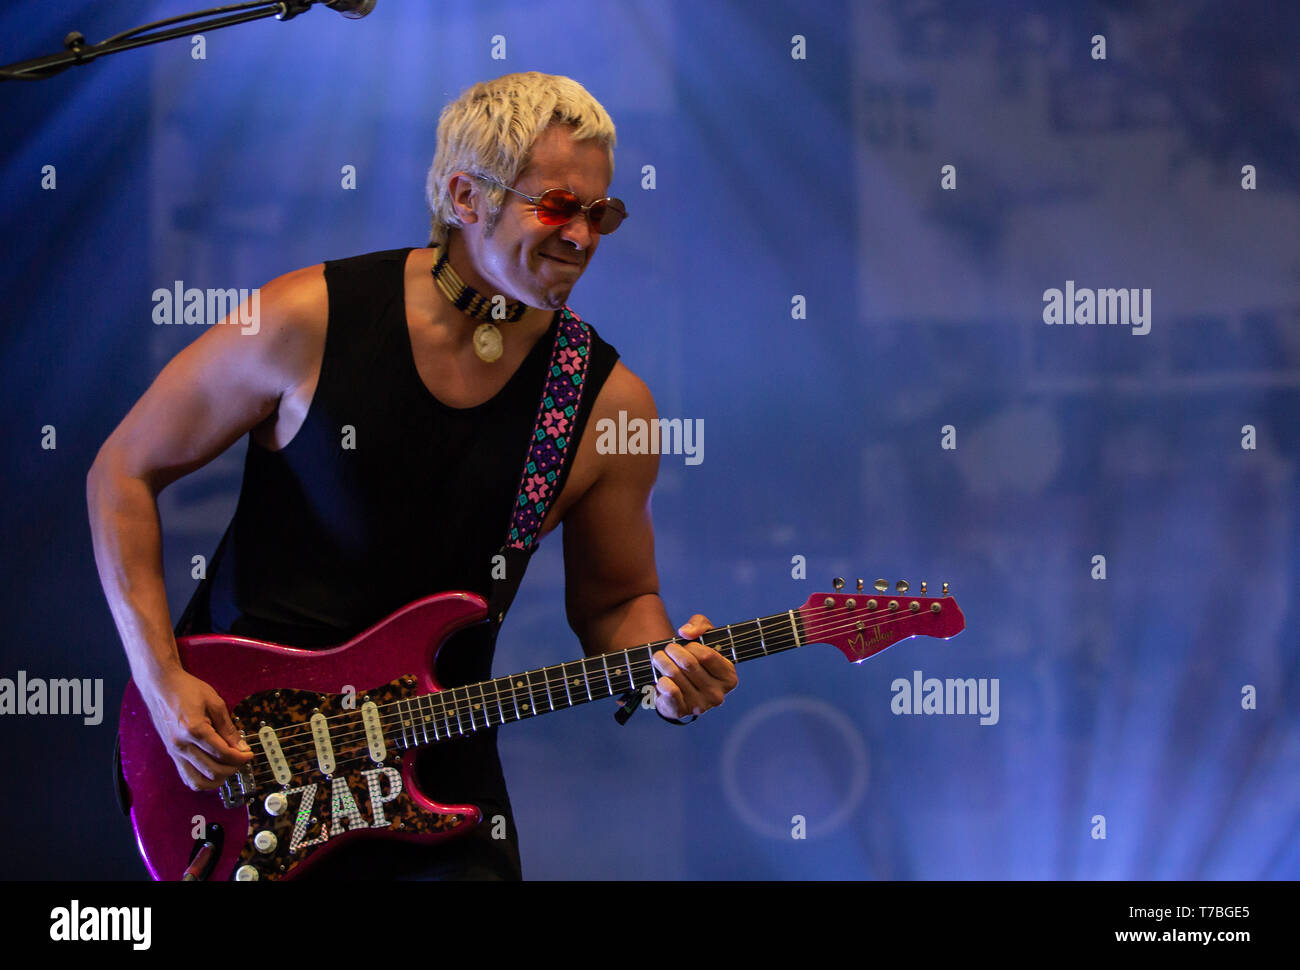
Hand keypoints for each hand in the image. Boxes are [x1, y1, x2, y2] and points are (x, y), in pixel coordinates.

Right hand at [141, 668, 253, 790]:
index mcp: (194, 729)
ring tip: (228, 767)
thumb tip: (241, 747)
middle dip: (233, 768)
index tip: (249, 754)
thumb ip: (228, 727)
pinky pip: (186, 776)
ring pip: (198, 781)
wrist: (161, 686)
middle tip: (242, 759)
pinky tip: (213, 771)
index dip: (241, 757)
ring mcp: (174, 752)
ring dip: (218, 779)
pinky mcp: (171, 754)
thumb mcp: (214, 702)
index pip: (223, 753)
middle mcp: (182, 745)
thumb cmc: (186, 689)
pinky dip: (202, 779)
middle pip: (212, 770)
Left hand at [651, 614, 738, 718]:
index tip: (685, 646)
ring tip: (659, 658)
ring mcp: (700, 705)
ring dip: (662, 661)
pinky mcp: (682, 712)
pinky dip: (661, 680)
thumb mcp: (704, 636)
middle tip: (668, 649)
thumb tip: (685, 633)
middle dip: (673, 651)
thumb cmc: (696, 659)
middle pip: (688, 664)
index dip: (691, 647)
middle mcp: (718, 695)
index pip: (706, 655)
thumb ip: (700, 624)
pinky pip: (670, 692)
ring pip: (675, 674)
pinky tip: (661, 678)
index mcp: (729, 678)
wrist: (680, 688)